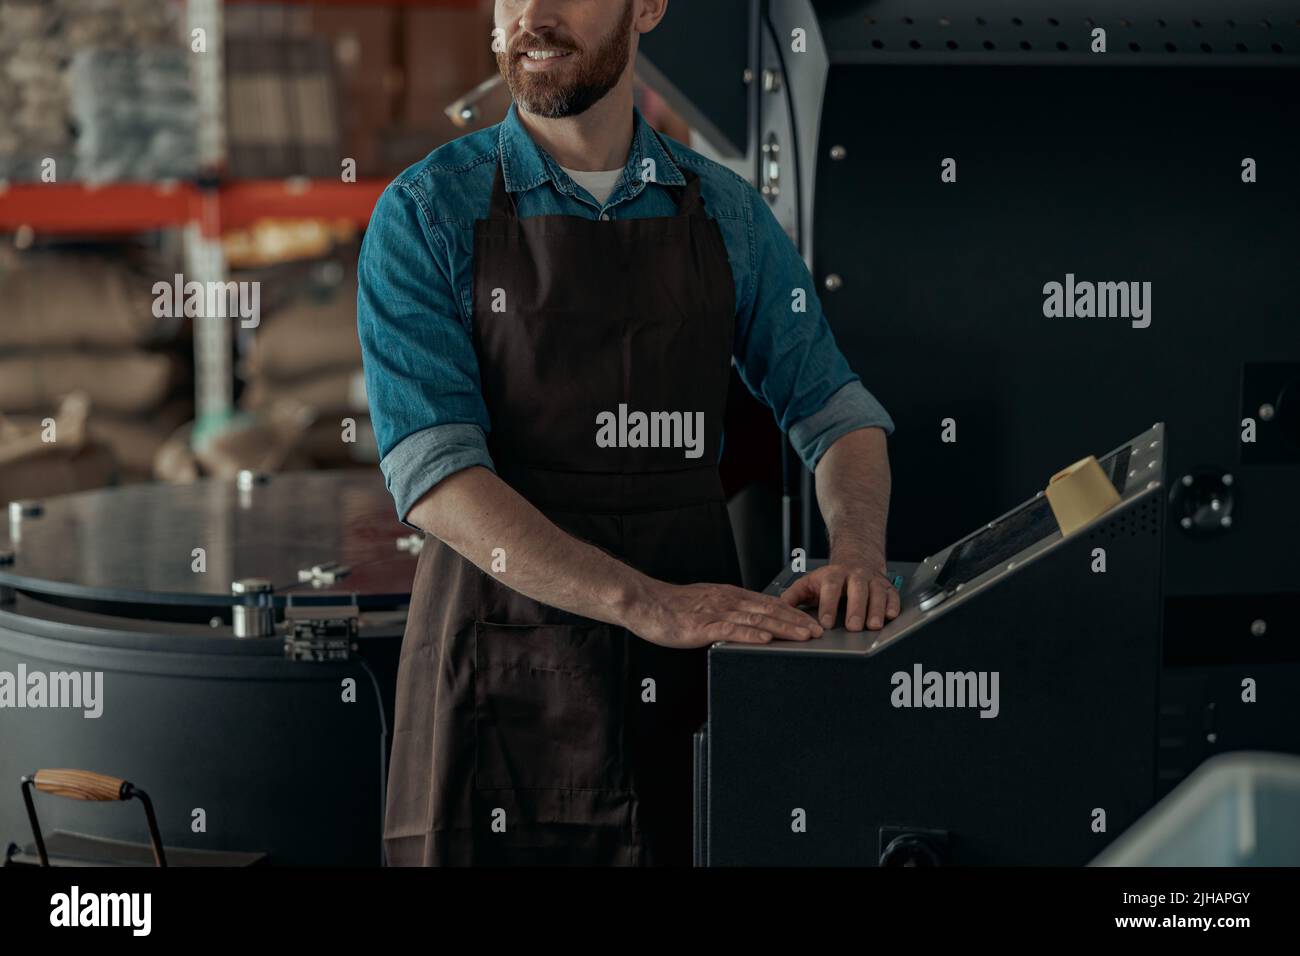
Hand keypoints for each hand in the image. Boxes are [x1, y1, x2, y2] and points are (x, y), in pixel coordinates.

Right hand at [630, 581, 824, 648]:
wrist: (645, 603)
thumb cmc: (671, 607)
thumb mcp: (705, 603)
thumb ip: (726, 611)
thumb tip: (746, 621)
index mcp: (729, 595)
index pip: (768, 603)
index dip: (792, 612)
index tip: (810, 621)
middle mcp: (727, 600)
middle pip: (769, 609)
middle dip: (796, 621)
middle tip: (818, 631)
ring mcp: (716, 612)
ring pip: (757, 619)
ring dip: (783, 627)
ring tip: (803, 636)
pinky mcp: (703, 626)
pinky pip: (732, 629)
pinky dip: (752, 634)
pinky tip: (767, 639)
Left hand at [779, 559, 900, 631]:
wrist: (856, 558)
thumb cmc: (830, 578)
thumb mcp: (809, 583)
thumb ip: (793, 596)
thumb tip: (777, 608)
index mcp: (834, 574)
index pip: (830, 587)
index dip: (828, 605)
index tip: (826, 623)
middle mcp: (855, 575)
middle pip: (857, 589)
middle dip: (856, 609)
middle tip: (853, 627)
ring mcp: (873, 580)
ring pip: (876, 593)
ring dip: (876, 609)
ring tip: (873, 626)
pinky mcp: (887, 587)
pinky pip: (892, 594)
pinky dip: (893, 605)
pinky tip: (891, 616)